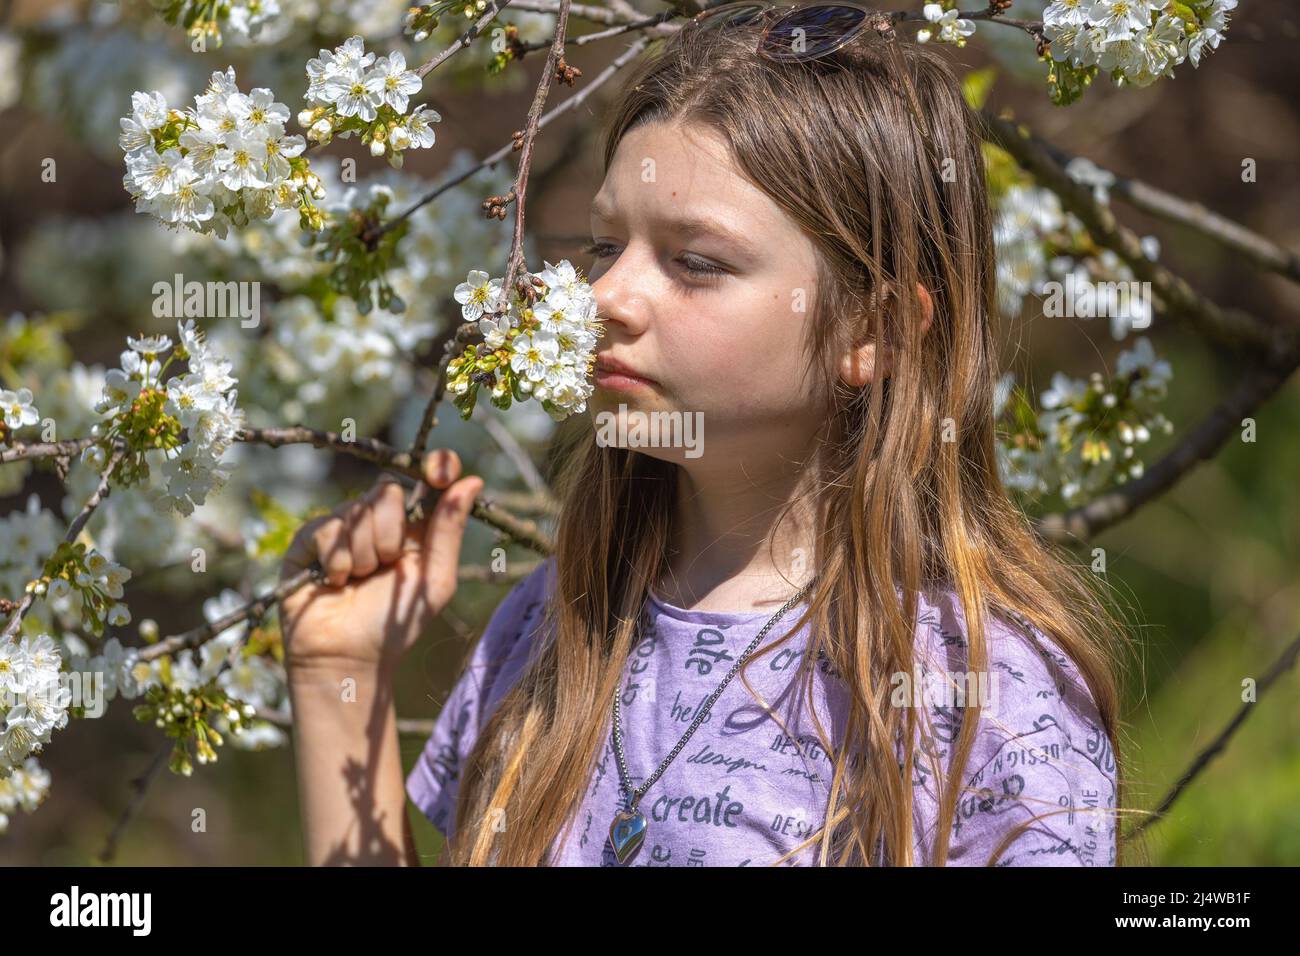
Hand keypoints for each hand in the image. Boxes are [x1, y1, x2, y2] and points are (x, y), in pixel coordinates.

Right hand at [279, 449, 483, 674]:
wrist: (348, 658)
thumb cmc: (396, 624)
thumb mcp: (434, 581)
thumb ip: (450, 531)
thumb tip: (472, 481)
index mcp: (414, 526)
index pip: (426, 479)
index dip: (434, 467)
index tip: (439, 473)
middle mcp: (378, 520)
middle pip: (388, 491)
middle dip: (391, 533)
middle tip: (385, 566)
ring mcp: (342, 527)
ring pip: (357, 510)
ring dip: (364, 554)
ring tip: (359, 581)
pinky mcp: (309, 539)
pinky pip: (327, 527)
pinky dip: (338, 559)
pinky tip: (336, 581)